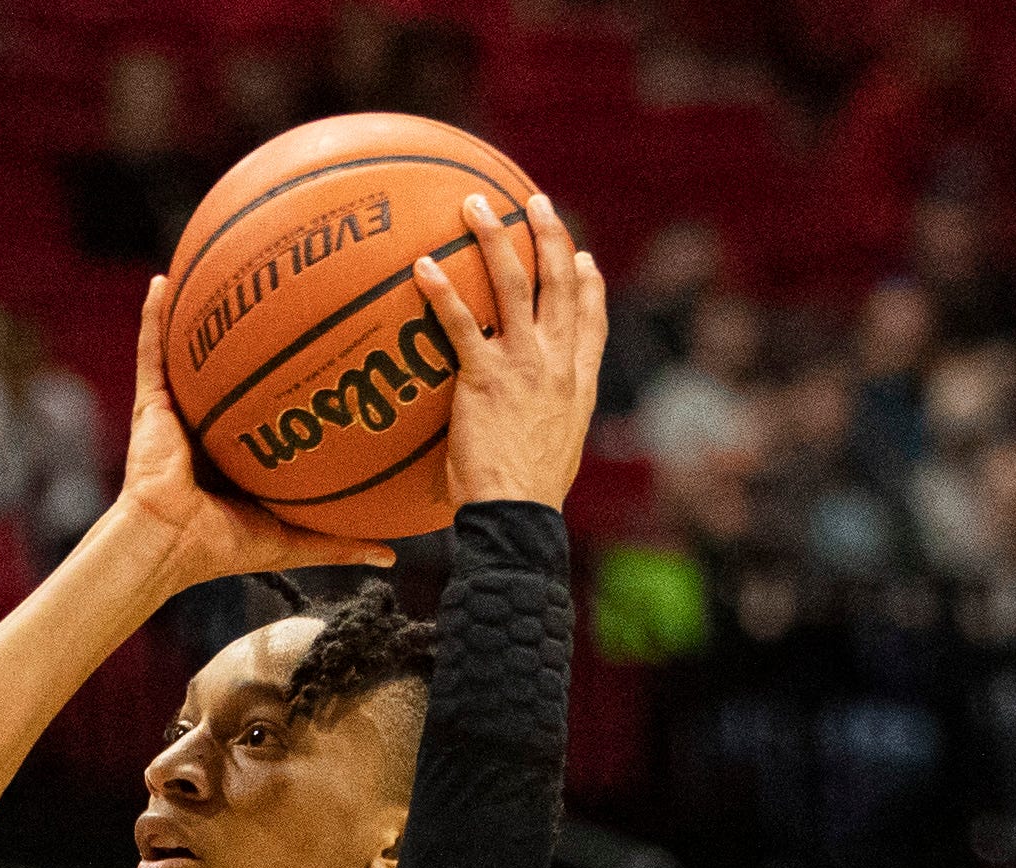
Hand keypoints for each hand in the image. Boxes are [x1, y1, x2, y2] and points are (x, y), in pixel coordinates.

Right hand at [112, 274, 396, 591]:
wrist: (170, 543)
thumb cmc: (223, 547)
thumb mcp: (294, 539)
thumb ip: (340, 541)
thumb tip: (392, 554)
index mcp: (240, 449)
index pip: (273, 402)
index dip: (298, 373)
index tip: (333, 345)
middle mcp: (210, 422)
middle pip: (238, 366)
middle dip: (257, 330)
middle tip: (292, 289)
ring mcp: (179, 409)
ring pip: (193, 350)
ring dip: (204, 311)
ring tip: (225, 270)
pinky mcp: (151, 404)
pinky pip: (152, 350)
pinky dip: (152, 316)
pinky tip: (159, 280)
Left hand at [411, 192, 607, 511]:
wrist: (518, 517)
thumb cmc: (528, 499)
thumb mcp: (555, 453)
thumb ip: (547, 423)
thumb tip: (531, 425)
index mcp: (578, 382)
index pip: (591, 320)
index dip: (589, 284)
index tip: (584, 256)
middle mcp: (557, 363)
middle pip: (560, 283)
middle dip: (549, 235)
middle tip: (533, 202)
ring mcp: (524, 365)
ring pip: (514, 284)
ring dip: (494, 238)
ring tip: (475, 205)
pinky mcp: (485, 378)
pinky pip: (460, 323)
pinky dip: (442, 291)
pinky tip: (423, 265)